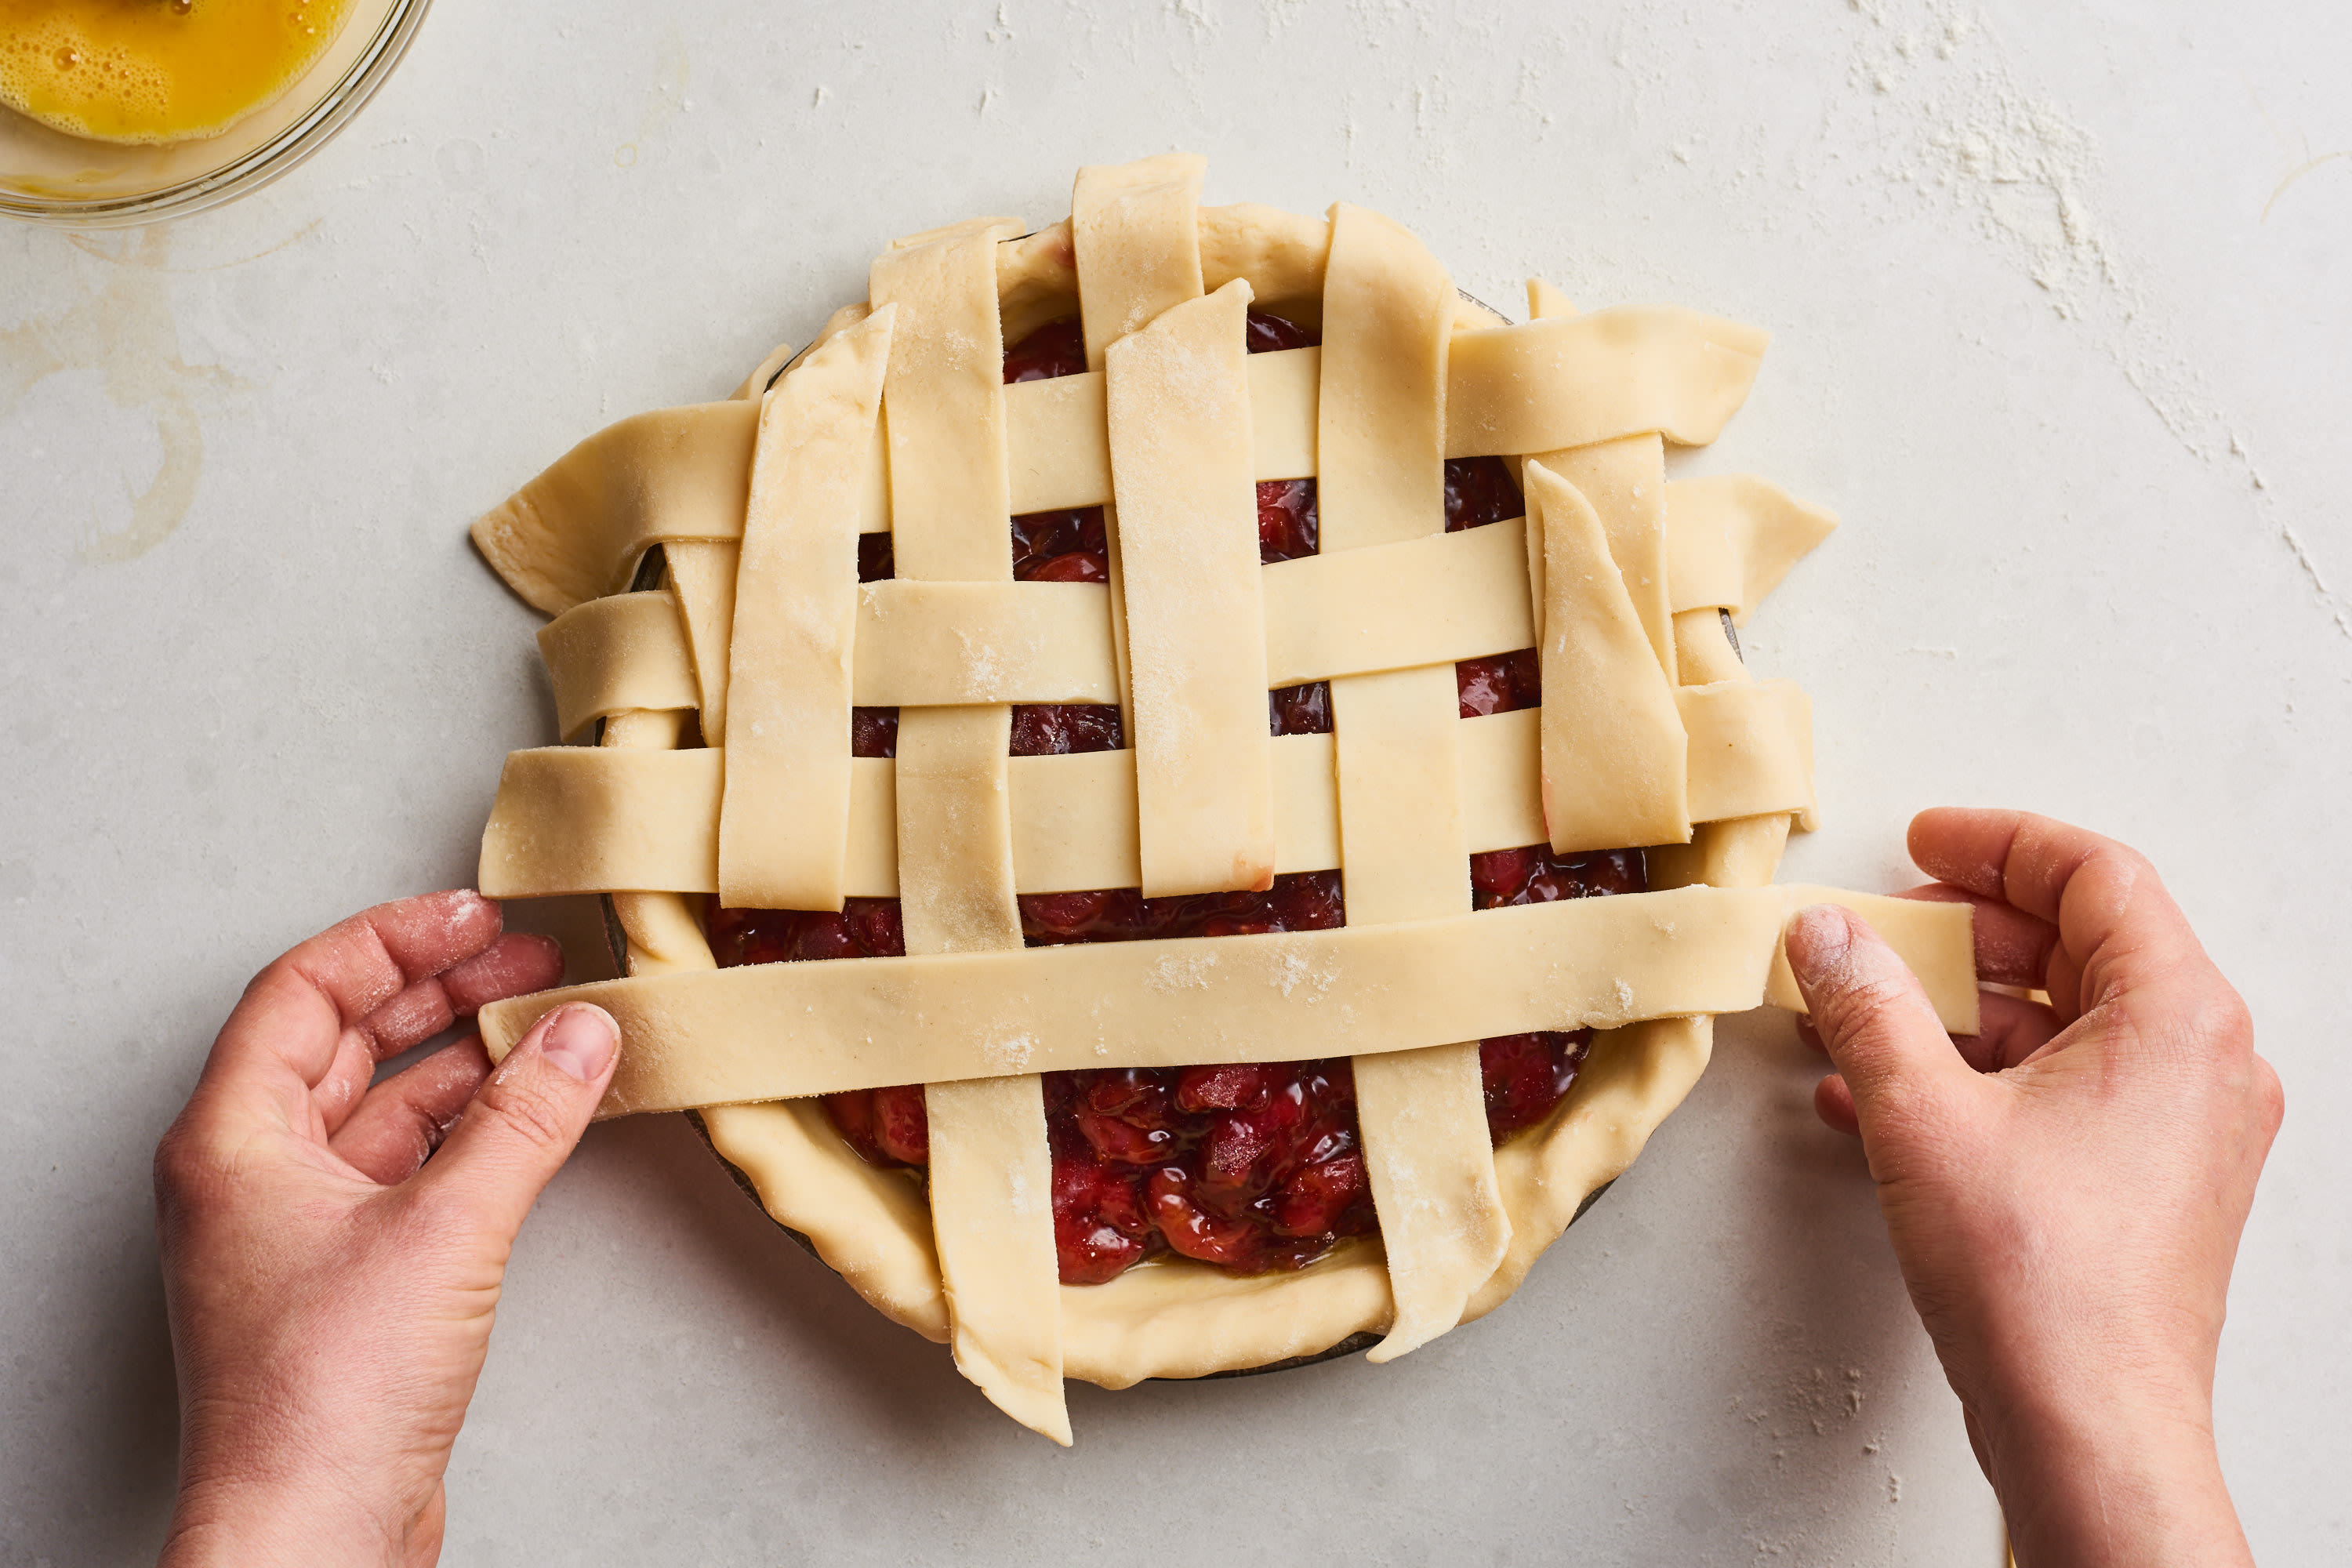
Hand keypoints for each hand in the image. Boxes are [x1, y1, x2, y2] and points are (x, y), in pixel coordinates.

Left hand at [154, 890, 618, 1567]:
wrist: (312, 1533)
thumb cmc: (328, 1397)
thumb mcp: (445, 1228)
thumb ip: (524, 1119)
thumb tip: (582, 1034)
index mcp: (233, 1139)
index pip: (306, 989)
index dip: (395, 939)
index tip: (478, 913)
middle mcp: (250, 1174)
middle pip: (345, 1039)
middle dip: (441, 990)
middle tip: (529, 957)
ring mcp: (295, 1229)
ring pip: (381, 1104)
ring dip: (464, 1060)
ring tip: (549, 1026)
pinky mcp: (344, 1279)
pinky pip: (406, 1167)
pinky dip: (470, 1130)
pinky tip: (532, 1115)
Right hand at [1784, 809, 2280, 1567]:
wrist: (2089, 1428)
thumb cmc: (2041, 1284)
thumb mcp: (1921, 1113)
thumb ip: (1866, 1004)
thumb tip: (1827, 936)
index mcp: (2176, 1016)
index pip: (2094, 876)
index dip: (1997, 845)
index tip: (1923, 843)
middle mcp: (2202, 1062)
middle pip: (2080, 945)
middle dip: (1964, 931)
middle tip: (1880, 929)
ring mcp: (2184, 1128)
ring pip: (2064, 1023)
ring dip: (1956, 1010)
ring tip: (1858, 1015)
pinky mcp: (2149, 1183)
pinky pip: (2063, 1092)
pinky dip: (1978, 1077)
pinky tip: (1878, 1096)